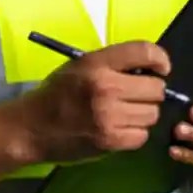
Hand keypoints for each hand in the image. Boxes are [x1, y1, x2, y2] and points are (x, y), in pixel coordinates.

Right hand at [17, 41, 171, 163]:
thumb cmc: (56, 94)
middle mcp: (106, 87)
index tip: (160, 68)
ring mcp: (110, 116)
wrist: (32, 127)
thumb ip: (112, 64)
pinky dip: (135, 133)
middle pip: (156, 88)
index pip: (144, 51)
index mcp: (96, 63)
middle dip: (150, 91)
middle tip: (135, 95)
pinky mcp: (112, 141)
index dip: (159, 59)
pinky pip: (142, 135)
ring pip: (152, 113)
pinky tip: (118, 128)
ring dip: (142, 113)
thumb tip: (148, 69)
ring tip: (123, 113)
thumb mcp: (79, 66)